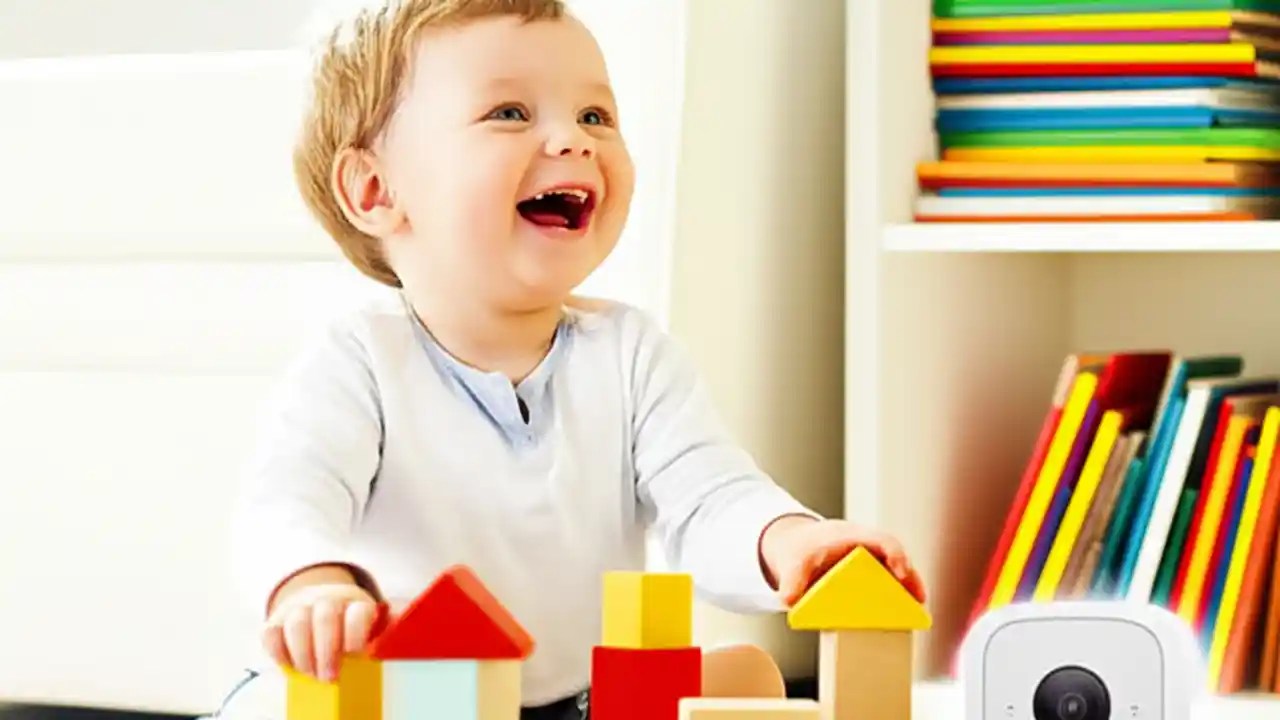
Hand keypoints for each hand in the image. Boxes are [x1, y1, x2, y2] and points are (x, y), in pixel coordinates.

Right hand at [262, 582, 382, 681]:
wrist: (317, 601)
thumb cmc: (348, 623)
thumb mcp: (370, 624)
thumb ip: (383, 632)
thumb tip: (397, 637)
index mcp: (355, 602)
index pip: (357, 611)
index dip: (356, 633)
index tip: (355, 653)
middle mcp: (326, 599)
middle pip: (325, 616)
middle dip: (326, 651)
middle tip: (329, 676)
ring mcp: (299, 607)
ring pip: (297, 623)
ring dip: (303, 654)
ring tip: (311, 674)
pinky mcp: (276, 619)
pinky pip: (271, 633)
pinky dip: (278, 652)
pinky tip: (290, 665)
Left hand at [760, 515, 926, 607]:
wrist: (797, 547)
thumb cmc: (802, 549)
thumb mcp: (794, 561)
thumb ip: (791, 580)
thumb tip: (790, 599)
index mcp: (852, 537)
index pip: (883, 540)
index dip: (897, 554)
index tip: (902, 571)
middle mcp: (867, 549)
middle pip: (897, 560)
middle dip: (911, 579)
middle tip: (919, 601)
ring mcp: (870, 563)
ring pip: (896, 575)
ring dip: (908, 592)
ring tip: (916, 616)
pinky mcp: (869, 578)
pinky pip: (887, 587)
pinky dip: (895, 600)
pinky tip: (899, 620)